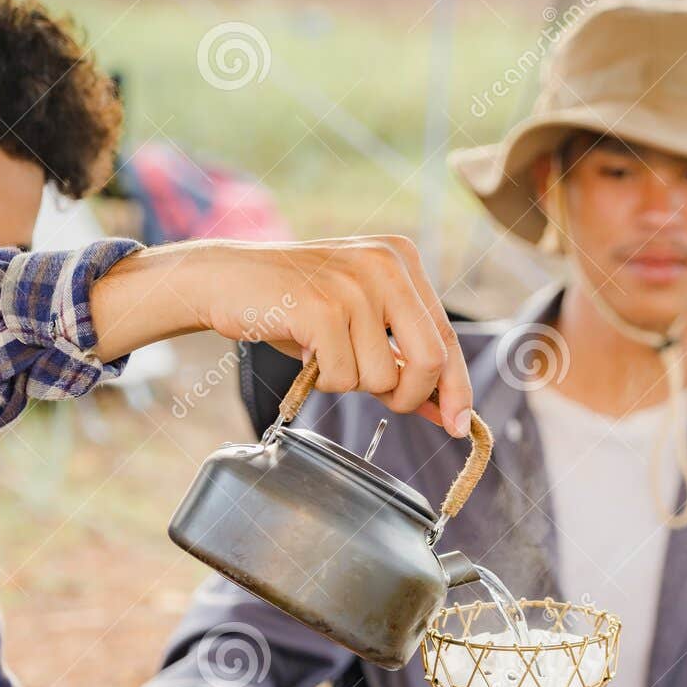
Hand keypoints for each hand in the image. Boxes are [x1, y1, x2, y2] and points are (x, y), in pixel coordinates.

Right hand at [91, 236, 472, 437]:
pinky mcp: (323, 308)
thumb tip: (446, 411)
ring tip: (325, 355)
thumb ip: (402, 359)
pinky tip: (306, 354)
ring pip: (382, 377)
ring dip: (352, 384)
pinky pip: (343, 378)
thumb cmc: (295, 305)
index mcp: (403, 261)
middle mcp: (386, 265)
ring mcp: (354, 285)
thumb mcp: (359, 323)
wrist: (226, 278)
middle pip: (430, 361)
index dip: (457, 388)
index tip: (460, 425)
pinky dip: (324, 382)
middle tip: (384, 402)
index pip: (447, 337)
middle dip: (408, 397)